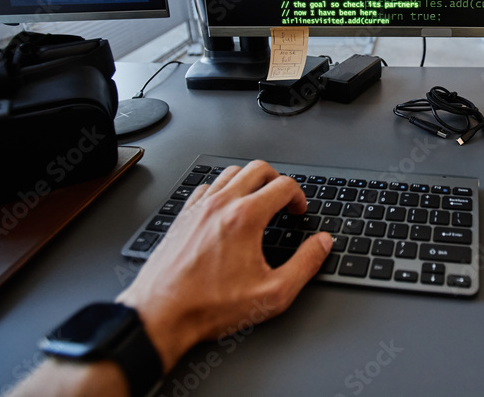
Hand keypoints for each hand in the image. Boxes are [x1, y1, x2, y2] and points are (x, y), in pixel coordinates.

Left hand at [116, 160, 330, 371]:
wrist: (162, 315)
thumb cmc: (210, 306)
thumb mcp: (273, 293)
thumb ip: (305, 264)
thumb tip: (322, 244)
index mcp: (246, 217)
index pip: (283, 185)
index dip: (299, 197)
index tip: (297, 212)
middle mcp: (221, 205)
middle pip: (258, 168)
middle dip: (277, 181)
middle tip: (283, 202)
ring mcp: (199, 208)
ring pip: (231, 173)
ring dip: (250, 182)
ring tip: (258, 202)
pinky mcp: (183, 216)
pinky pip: (207, 187)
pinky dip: (223, 191)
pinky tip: (226, 210)